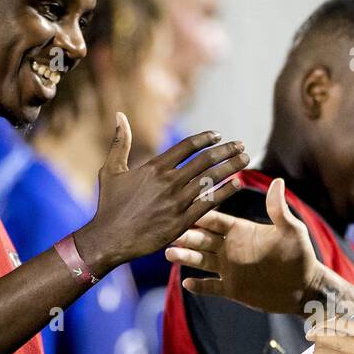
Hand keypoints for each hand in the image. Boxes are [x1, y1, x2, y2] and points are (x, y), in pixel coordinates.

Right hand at [74, 114, 249, 273]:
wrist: (110, 238)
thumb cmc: (109, 205)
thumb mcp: (111, 170)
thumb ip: (120, 143)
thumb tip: (119, 115)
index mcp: (154, 167)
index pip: (187, 146)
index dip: (205, 139)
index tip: (218, 135)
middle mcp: (169, 182)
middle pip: (205, 160)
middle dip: (226, 150)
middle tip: (240, 145)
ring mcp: (177, 202)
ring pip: (210, 180)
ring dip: (230, 167)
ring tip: (245, 160)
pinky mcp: (182, 221)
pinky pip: (209, 204)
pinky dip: (225, 192)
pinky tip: (237, 184)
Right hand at [165, 177, 323, 314]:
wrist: (305, 287)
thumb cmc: (301, 255)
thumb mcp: (291, 230)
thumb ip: (279, 209)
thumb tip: (278, 181)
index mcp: (240, 230)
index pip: (214, 219)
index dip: (199, 215)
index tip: (184, 207)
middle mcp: (230, 247)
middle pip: (201, 239)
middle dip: (185, 236)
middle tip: (170, 233)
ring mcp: (228, 268)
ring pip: (200, 261)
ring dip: (185, 257)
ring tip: (170, 254)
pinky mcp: (231, 289)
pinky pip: (209, 287)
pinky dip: (198, 286)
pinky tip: (186, 283)